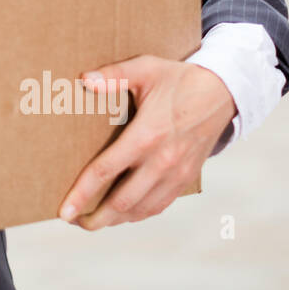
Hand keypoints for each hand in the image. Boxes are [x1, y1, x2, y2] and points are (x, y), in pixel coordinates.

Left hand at [57, 55, 234, 229]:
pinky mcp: (187, 177)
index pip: (106, 170)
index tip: (64, 211)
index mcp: (147, 135)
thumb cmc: (180, 78)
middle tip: (72, 221)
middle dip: (95, 217)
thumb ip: (114, 75)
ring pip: (142, 208)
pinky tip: (125, 213)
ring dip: (116, 220)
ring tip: (93, 221)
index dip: (82, 193)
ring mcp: (177, 173)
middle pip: (123, 201)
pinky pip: (161, 204)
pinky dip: (140, 213)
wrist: (224, 91)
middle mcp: (162, 161)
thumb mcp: (145, 68)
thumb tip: (84, 79)